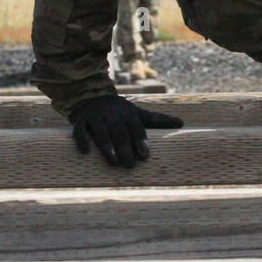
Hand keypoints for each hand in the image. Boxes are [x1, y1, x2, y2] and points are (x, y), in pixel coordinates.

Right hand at [68, 93, 182, 168]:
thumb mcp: (136, 113)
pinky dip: (82, 139)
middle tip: (130, 165)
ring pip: (101, 131)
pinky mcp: (79, 119)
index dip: (140, 140)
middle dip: (125, 148)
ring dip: (107, 147)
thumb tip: (182, 123)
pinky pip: (79, 130)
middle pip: (119, 130)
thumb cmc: (118, 111)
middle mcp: (111, 112)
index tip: (145, 156)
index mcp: (126, 111)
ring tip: (114, 162)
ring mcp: (95, 115)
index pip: (135, 126)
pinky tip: (86, 152)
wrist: (89, 96)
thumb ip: (157, 120)